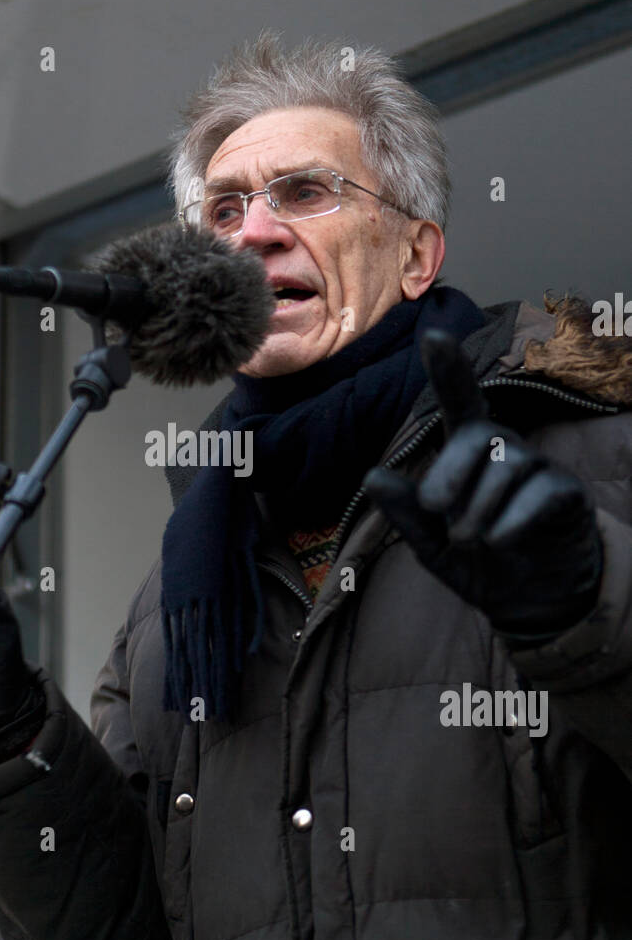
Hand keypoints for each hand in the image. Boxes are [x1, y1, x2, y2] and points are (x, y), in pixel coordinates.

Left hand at [363, 331, 602, 639]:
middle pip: (480, 433)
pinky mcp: (567, 495)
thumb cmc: (479, 563)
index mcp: (468, 456)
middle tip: (436, 510)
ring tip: (469, 539)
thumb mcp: (432, 546)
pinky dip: (513, 519)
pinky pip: (542, 491)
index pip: (460, 403)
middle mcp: (505, 452)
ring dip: (480, 506)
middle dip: (451, 470)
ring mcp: (539, 471)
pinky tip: (498, 542)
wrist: (530, 604)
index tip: (433, 335)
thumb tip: (372, 475)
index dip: (449, 369)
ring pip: (509, 464)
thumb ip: (407, 513)